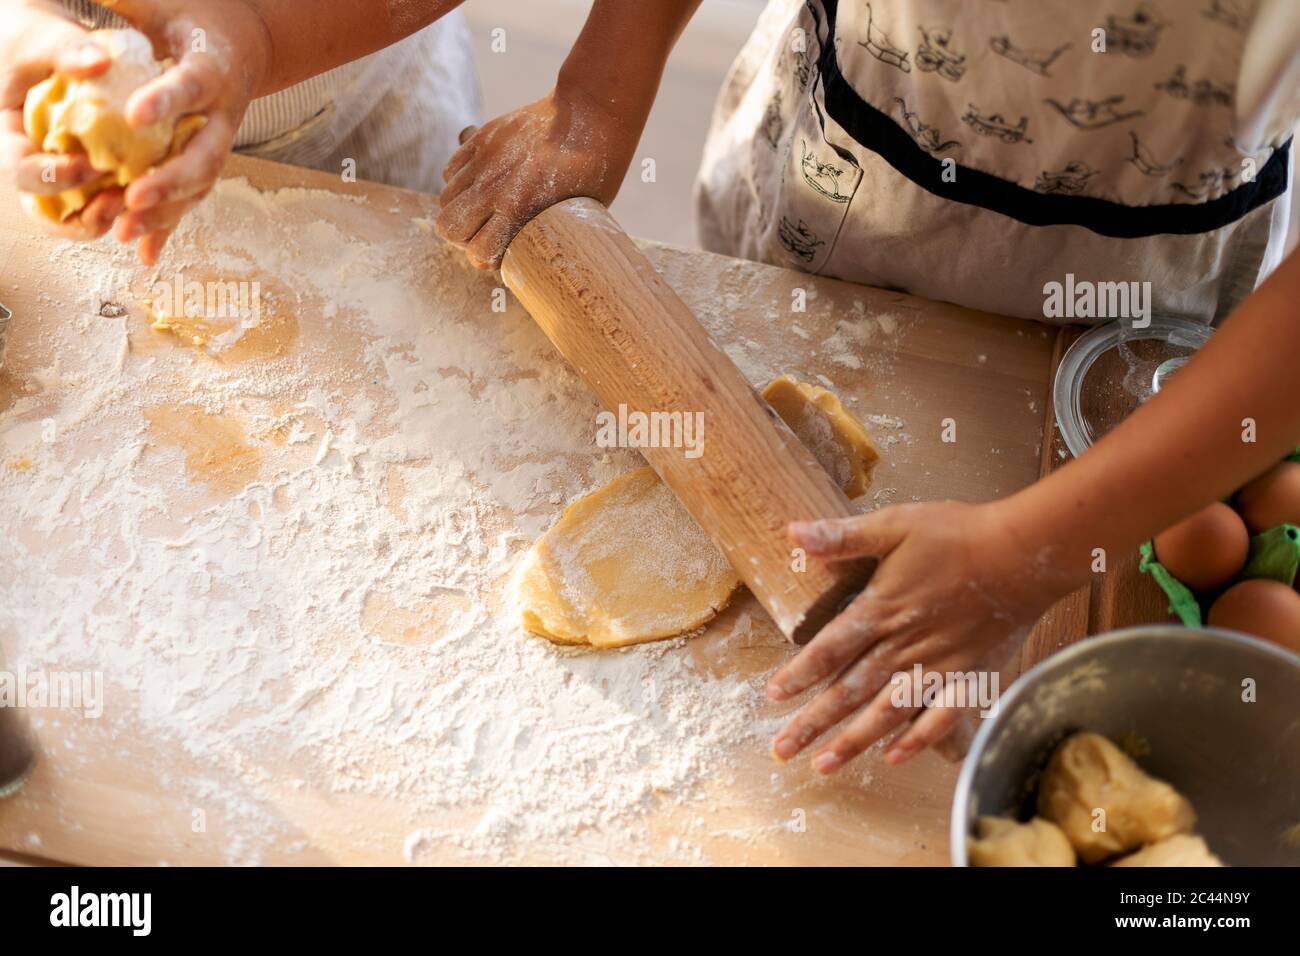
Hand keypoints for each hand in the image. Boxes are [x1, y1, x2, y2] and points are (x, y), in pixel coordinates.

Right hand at [1, 2, 122, 239]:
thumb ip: (67, 51)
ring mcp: (63, 177)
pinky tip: (156, 203)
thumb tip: (99, 62)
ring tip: (141, 209)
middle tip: (119, 205)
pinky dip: (129, 210)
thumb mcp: (45, 40)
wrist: (50, 49)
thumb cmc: (38, 43)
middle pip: (49, 212)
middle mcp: (34, 165)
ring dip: (110, 220)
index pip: (21, 171)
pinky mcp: (93, 178)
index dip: (52, 177)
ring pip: (79, 218)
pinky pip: (108, 203)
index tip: (89, 165)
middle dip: (83, 218)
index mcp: (10, 137)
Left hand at [113, 0, 271, 263]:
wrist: (242, 45)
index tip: (135, 115)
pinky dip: (168, 227)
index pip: (192, 86)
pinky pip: (190, 200)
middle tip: (135, 195)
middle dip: (170, 180)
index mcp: (213, 69)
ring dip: (166, 212)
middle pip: (204, 155)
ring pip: (198, 186)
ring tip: (125, 229)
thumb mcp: (162, 3)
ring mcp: (218, 144)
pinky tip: (144, 253)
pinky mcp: (207, 164)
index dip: (168, 101)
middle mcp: (223, 115)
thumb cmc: (192, 16)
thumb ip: (128, 4)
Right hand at [436, 85, 637, 268]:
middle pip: (448, 227)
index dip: (488, 258)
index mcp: (520, 208)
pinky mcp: (482, 138)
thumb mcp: (580, 213)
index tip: (503, 252)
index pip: (478, 253)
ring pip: (446, 199)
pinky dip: (460, 182)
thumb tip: (537, 255)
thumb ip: (548, 232)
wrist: (591, 111)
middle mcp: (494, 186)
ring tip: (485, 206)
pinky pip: (451, 171)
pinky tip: (483, 182)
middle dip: (465, 237)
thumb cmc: (596, 168)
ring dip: (462, 209)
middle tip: (487, 231)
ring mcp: (484, 160)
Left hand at [768, 500, 1076, 770]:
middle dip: (813, 722)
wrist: (1023, 553)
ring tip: (823, 765)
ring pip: (887, 711)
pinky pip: (941, 717)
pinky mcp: (970, 675)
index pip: (829, 649)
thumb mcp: (894, 524)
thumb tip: (792, 534)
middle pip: (850, 690)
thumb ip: (842, 535)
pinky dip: (918, 740)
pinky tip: (894, 759)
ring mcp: (938, 665)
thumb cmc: (957, 533)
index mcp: (881, 609)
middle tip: (781, 751)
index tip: (773, 697)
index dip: (799, 675)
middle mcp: (904, 645)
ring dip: (854, 740)